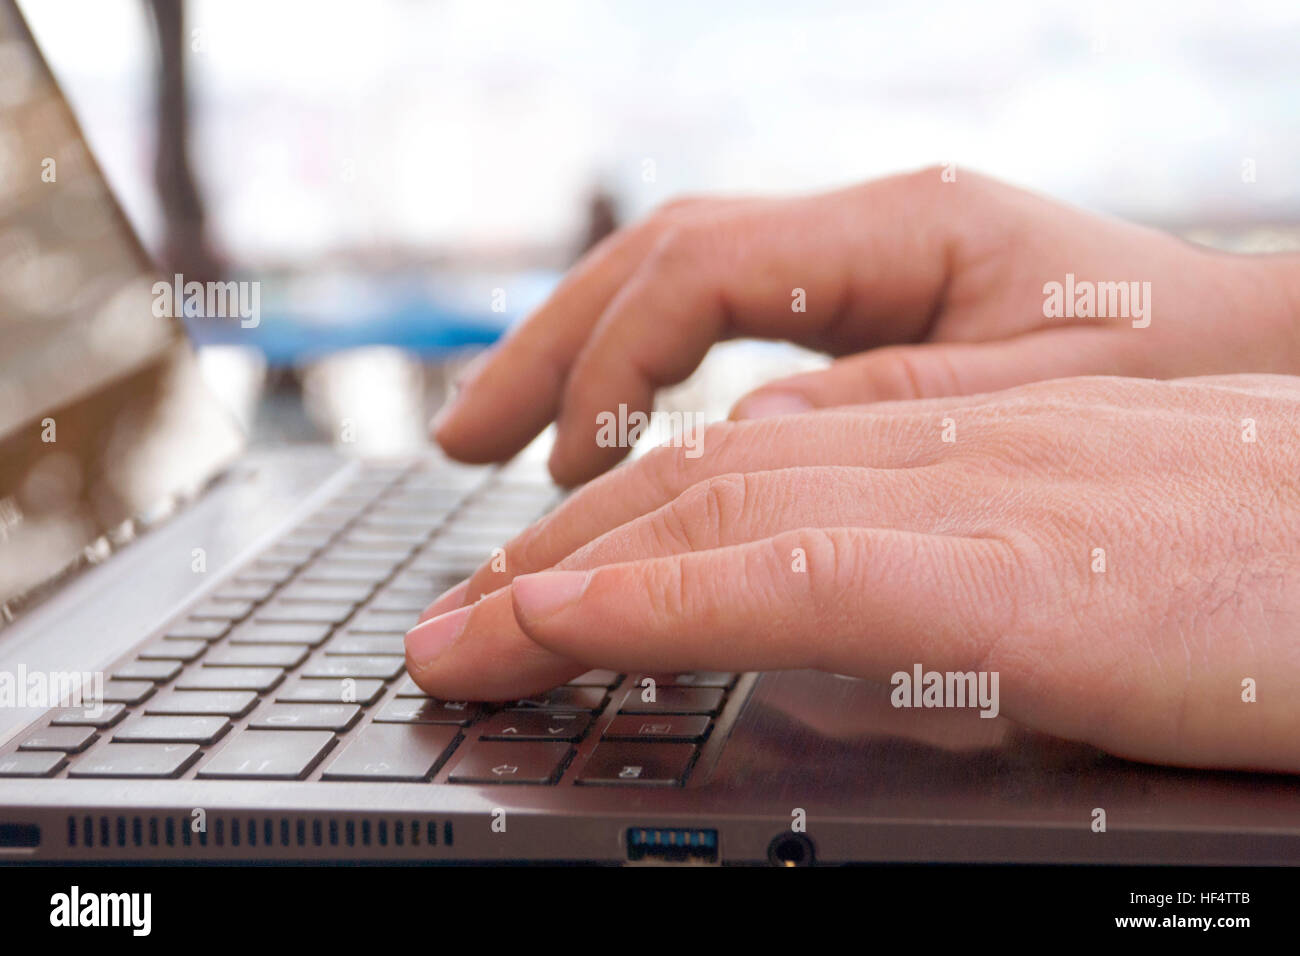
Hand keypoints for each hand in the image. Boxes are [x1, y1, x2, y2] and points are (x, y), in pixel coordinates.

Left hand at [407, 375, 1299, 771]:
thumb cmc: (1286, 560)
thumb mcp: (1103, 532)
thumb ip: (971, 528)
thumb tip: (851, 547)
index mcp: (973, 443)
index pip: (752, 467)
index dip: (623, 526)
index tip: (533, 586)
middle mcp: (956, 450)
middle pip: (706, 485)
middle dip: (563, 554)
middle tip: (459, 620)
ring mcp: (982, 502)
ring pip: (720, 516)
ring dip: (571, 579)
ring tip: (465, 637)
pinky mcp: (1020, 579)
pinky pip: (793, 578)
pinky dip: (661, 600)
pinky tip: (559, 626)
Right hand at [432, 168, 1299, 485]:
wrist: (1256, 360)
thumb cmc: (1177, 376)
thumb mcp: (1042, 407)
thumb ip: (889, 417)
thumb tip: (733, 444)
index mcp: (907, 229)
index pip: (701, 272)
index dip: (611, 367)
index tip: (565, 471)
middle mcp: (866, 231)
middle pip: (657, 262)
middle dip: (545, 352)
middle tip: (457, 446)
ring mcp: (858, 268)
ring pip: (672, 290)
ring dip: (574, 363)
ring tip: (494, 444)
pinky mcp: (862, 312)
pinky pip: (720, 333)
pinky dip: (647, 384)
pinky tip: (610, 439)